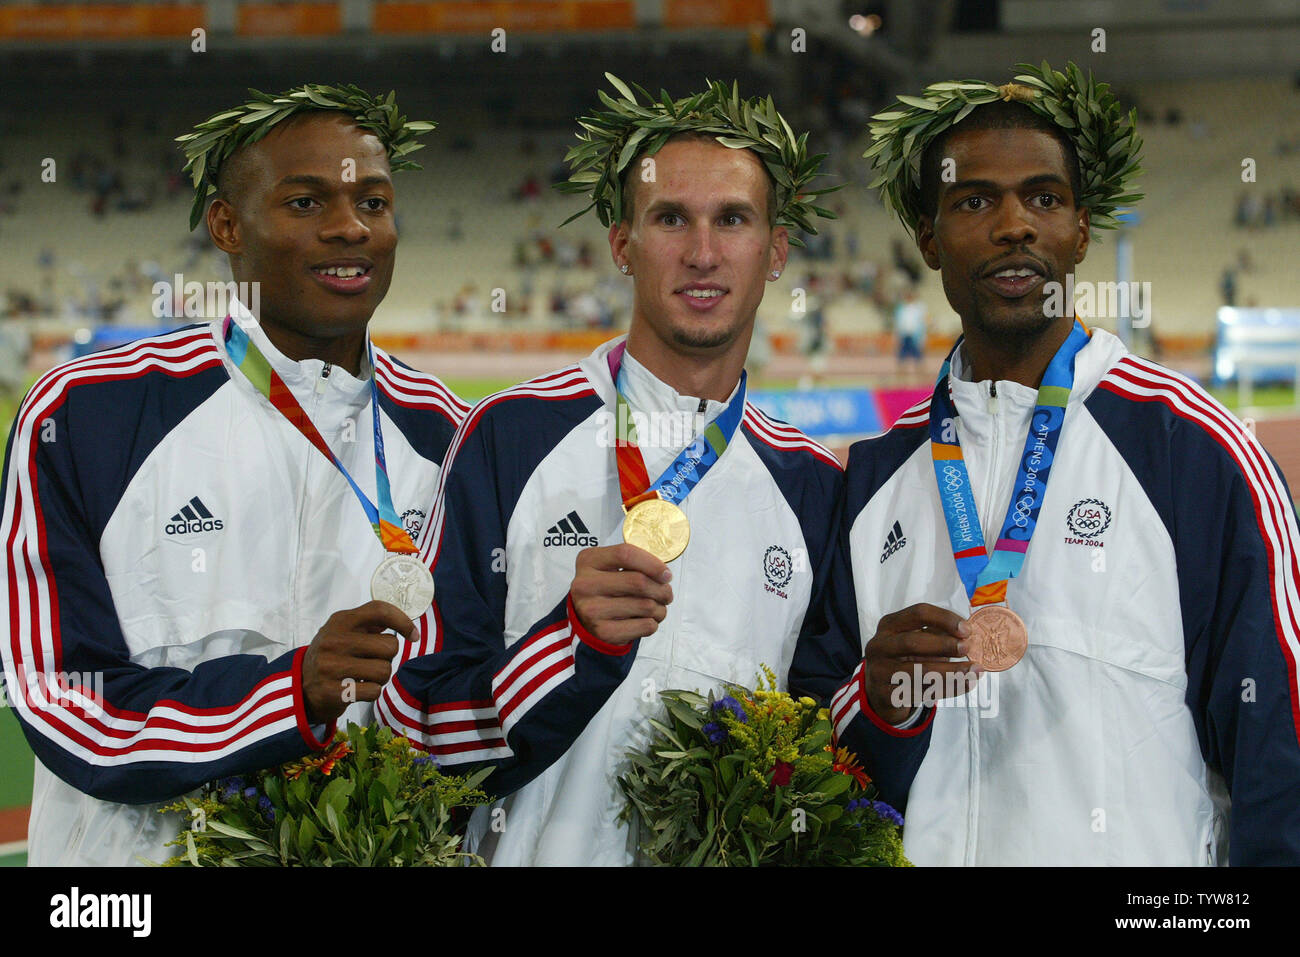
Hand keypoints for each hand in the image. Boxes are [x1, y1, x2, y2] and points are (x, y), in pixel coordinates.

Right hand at [302, 601, 415, 724]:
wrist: (302, 685)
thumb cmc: (333, 654)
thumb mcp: (345, 631)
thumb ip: (371, 623)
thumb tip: (406, 625)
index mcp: (341, 621)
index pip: (380, 611)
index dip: (403, 621)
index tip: (413, 635)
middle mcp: (334, 640)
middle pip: (389, 646)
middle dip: (388, 657)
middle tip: (373, 661)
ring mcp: (331, 666)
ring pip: (384, 670)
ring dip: (381, 676)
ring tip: (365, 675)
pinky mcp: (332, 691)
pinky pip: (374, 691)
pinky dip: (372, 692)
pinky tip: (358, 688)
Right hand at [569, 543, 673, 645]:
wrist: (586, 617)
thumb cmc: (606, 588)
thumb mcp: (610, 566)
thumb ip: (634, 564)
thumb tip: (663, 575)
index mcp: (589, 561)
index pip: (625, 554)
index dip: (652, 564)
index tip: (666, 574)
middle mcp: (585, 584)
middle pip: (638, 582)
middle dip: (661, 589)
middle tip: (666, 594)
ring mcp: (592, 610)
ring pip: (646, 605)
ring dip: (660, 608)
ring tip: (657, 608)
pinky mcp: (603, 631)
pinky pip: (645, 626)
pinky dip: (653, 623)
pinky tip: (645, 620)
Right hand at [863, 603, 977, 724]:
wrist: (880, 691)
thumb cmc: (905, 659)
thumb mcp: (915, 640)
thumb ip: (938, 634)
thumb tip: (968, 633)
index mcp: (889, 625)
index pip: (918, 614)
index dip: (944, 619)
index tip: (967, 629)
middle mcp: (879, 646)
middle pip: (912, 642)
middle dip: (944, 645)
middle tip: (968, 649)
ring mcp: (880, 671)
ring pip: (918, 672)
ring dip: (952, 672)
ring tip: (975, 671)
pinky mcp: (886, 694)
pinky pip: (922, 692)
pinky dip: (947, 689)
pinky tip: (965, 684)